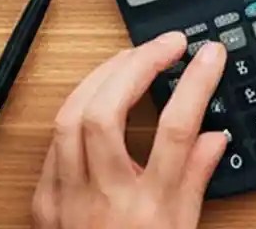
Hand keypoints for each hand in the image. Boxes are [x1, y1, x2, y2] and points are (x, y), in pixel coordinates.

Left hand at [32, 33, 227, 228]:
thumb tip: (213, 134)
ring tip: (132, 57)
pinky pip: (54, 140)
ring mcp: (66, 199)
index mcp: (149, 211)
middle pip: (108, 113)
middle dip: (137, 64)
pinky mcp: (43, 200)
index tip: (210, 54)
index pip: (175, 130)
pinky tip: (99, 93)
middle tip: (167, 44)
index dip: (195, 83)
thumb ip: (196, 178)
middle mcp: (103, 200)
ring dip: (102, 76)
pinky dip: (79, 106)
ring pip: (70, 117)